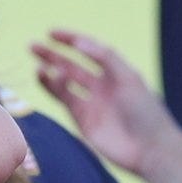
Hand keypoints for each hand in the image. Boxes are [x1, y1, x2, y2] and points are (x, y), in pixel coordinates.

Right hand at [32, 30, 178, 178]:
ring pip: (64, 83)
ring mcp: (91, 103)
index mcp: (115, 72)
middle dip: (53, 56)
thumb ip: (106, 57)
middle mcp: (101, 86)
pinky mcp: (83, 120)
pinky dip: (54, 88)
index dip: (70, 40)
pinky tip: (46, 78)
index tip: (51, 33)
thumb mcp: (129, 78)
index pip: (88, 50)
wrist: (149, 149)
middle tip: (32, 46)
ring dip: (50, 73)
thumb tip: (79, 43)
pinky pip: (64, 100)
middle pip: (72, 66)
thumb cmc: (146, 112)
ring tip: (37, 66)